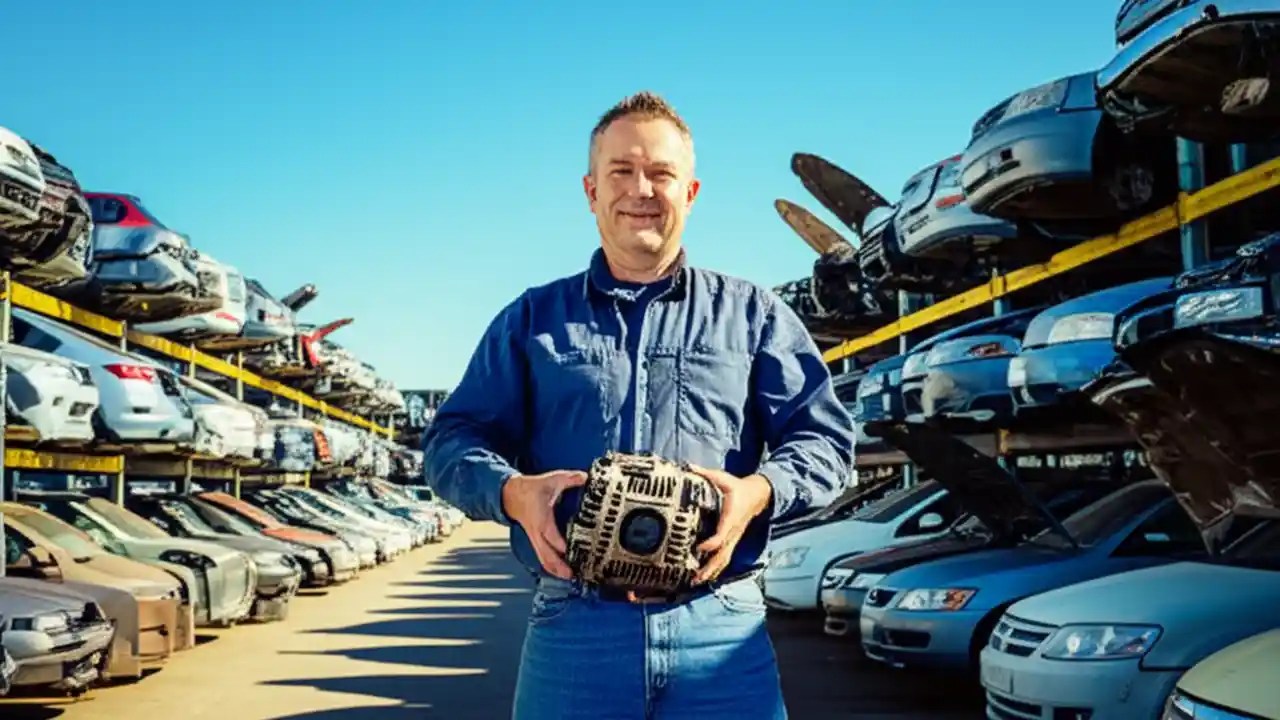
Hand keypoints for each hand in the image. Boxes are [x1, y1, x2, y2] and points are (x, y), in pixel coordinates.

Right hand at [501, 469, 587, 579]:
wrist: (512, 494)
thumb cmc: (533, 489)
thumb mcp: (553, 480)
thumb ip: (571, 479)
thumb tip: (586, 477)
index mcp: (542, 519)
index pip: (552, 536)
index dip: (562, 546)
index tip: (574, 552)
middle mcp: (537, 532)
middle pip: (546, 555)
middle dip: (559, 566)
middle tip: (573, 574)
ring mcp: (535, 538)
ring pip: (543, 559)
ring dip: (555, 570)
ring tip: (570, 577)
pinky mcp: (535, 541)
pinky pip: (542, 557)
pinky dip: (551, 566)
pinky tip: (561, 571)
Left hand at [689, 466, 772, 584]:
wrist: (757, 495)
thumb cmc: (738, 488)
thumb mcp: (723, 478)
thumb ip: (705, 473)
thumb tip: (688, 466)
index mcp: (730, 518)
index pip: (721, 536)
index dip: (711, 544)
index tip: (698, 548)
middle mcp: (732, 532)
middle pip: (722, 555)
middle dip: (709, 568)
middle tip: (695, 578)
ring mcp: (733, 539)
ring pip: (723, 560)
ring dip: (711, 572)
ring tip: (696, 582)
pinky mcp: (732, 541)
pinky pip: (724, 558)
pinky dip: (715, 569)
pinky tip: (704, 576)